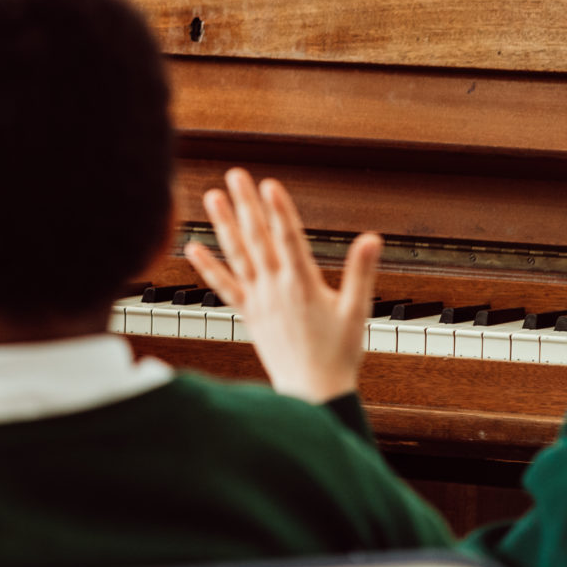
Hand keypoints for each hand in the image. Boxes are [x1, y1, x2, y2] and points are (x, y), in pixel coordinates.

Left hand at [183, 168, 380, 403]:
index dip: (279, 211)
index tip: (269, 184)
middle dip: (247, 204)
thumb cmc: (338, 354)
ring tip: (213, 197)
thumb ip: (361, 273)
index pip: (289, 239)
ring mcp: (258, 300)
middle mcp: (275, 288)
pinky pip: (224, 287)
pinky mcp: (248, 313)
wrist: (312, 392)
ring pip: (237, 256)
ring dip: (225, 225)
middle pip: (258, 239)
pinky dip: (208, 268)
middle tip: (236, 174)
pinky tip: (194, 248)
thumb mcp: (357, 312)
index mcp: (303, 285)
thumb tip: (372, 239)